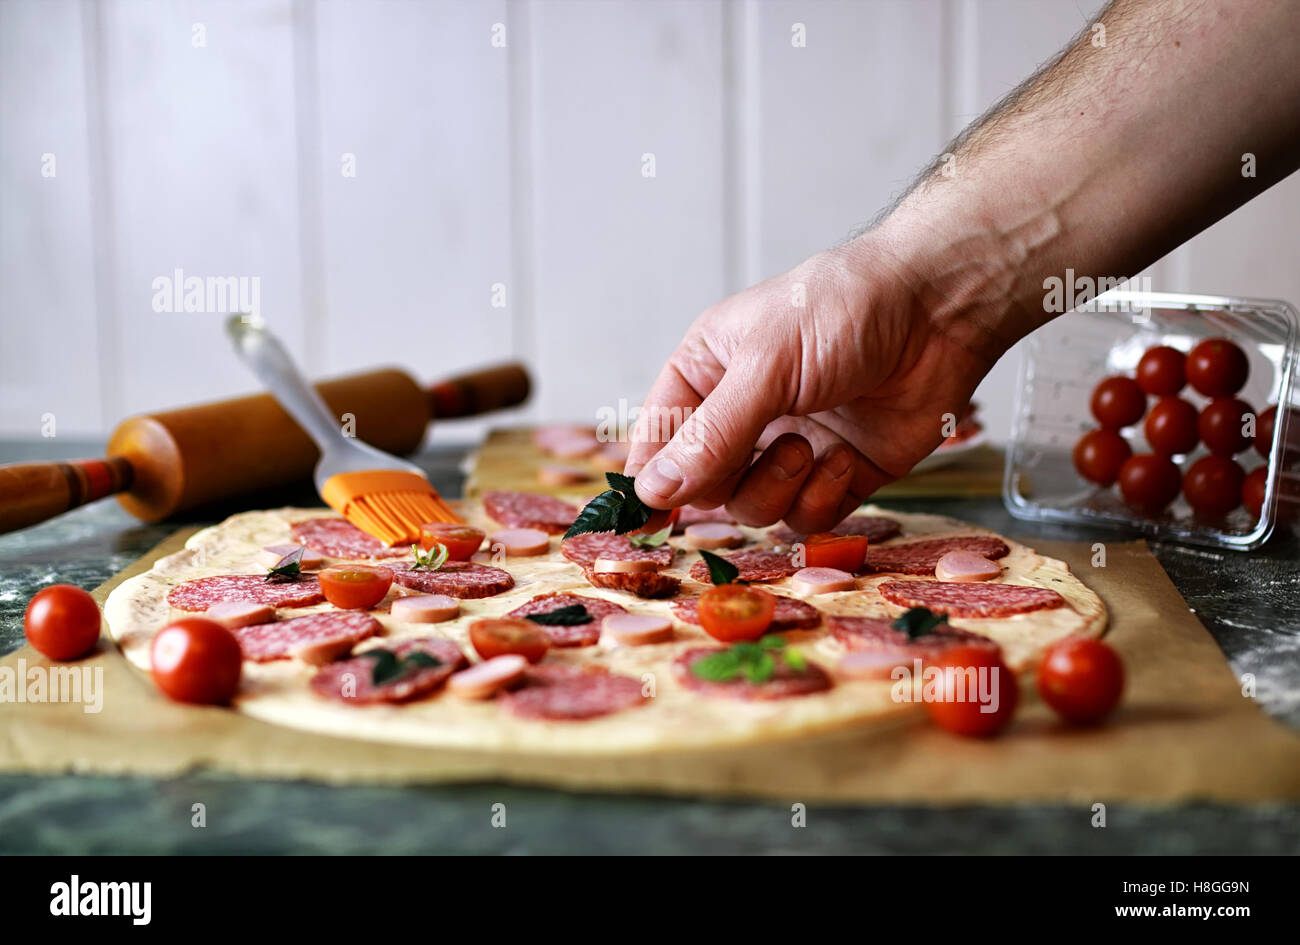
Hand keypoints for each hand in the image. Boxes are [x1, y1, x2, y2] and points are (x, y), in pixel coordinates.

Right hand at [625, 234, 1003, 532]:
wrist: (939, 311)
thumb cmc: (845, 310)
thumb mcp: (764, 367)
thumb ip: (710, 436)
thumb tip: (653, 491)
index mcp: (708, 372)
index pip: (658, 438)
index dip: (650, 480)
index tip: (641, 521)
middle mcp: (744, 413)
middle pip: (703, 485)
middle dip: (728, 479)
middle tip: (760, 449)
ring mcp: (790, 446)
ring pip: (753, 508)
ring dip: (777, 487)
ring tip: (808, 446)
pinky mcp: (839, 474)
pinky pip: (806, 517)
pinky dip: (821, 498)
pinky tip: (843, 460)